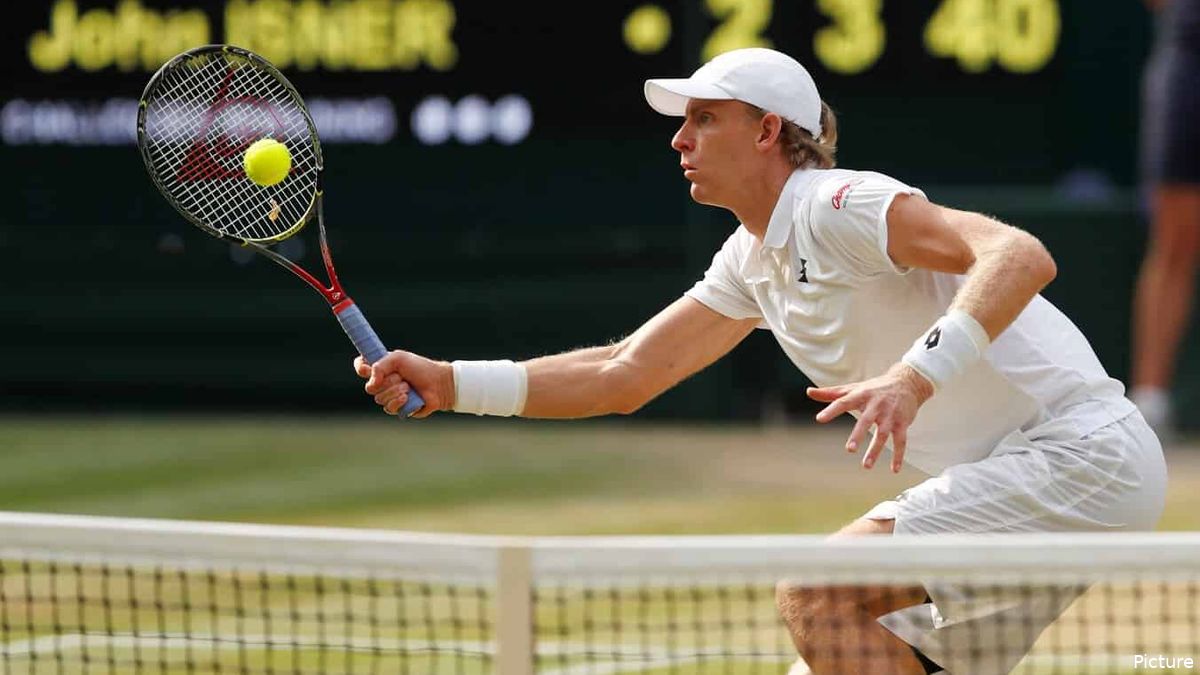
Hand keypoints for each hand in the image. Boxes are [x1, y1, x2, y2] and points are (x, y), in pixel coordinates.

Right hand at [352, 350, 453, 417]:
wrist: (438, 383)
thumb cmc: (420, 368)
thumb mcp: (399, 359)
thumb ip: (380, 366)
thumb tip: (371, 383)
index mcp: (382, 368)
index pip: (361, 367)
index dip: (360, 368)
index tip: (366, 368)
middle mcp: (383, 383)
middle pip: (370, 387)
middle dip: (387, 382)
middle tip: (401, 377)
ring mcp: (389, 396)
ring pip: (379, 398)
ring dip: (395, 391)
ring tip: (408, 387)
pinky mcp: (397, 408)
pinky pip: (389, 408)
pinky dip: (398, 401)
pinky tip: (407, 397)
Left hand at [806, 363, 933, 471]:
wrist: (907, 382)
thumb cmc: (874, 387)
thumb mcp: (853, 388)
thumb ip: (831, 393)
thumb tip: (808, 392)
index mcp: (861, 395)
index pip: (843, 402)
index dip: (831, 410)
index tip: (820, 419)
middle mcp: (876, 405)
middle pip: (866, 420)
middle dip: (858, 435)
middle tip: (849, 450)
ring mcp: (890, 415)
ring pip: (883, 434)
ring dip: (875, 450)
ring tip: (866, 466)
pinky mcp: (902, 423)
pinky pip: (901, 441)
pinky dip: (898, 455)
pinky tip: (894, 470)